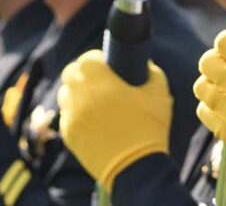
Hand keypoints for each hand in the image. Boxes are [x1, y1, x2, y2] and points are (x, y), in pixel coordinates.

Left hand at [57, 51, 171, 190]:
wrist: (135, 166)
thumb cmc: (149, 126)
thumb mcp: (159, 93)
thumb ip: (152, 72)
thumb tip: (145, 64)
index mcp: (101, 84)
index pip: (86, 60)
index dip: (96, 58)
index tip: (107, 64)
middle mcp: (81, 98)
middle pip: (70, 73)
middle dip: (83, 72)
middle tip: (99, 78)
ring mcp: (72, 118)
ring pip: (65, 94)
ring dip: (76, 91)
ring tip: (94, 97)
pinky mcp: (69, 135)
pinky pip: (66, 115)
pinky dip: (76, 111)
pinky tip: (92, 116)